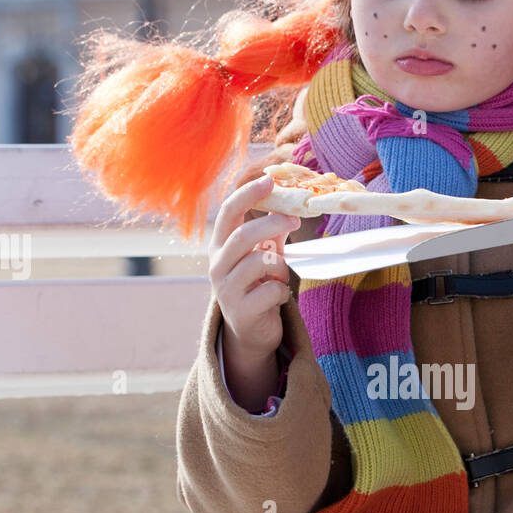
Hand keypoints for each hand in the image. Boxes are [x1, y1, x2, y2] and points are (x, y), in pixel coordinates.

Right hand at [208, 173, 300, 362]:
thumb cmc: (257, 286)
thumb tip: (288, 204)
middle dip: (271, 223)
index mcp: (220, 246)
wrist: (250, 332)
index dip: (247, 194)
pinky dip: (282, 291)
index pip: (227, 212)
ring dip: (280, 266)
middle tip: (295, 218)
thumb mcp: (263, 255)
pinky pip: (271, 290)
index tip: (269, 180)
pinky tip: (278, 299)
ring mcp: (226, 289)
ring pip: (259, 263)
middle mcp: (217, 265)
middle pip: (242, 235)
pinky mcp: (241, 311)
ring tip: (281, 277)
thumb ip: (271, 232)